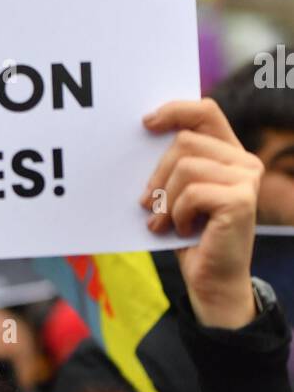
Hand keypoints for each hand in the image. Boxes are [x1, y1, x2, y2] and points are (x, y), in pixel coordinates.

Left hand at [140, 98, 261, 328]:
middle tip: (147, 204)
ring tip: (163, 222)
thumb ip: (172, 164)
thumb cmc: (189, 236)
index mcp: (229, 154)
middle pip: (185, 142)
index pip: (205, 112)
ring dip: (165, 200)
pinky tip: (182, 230)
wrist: (211, 280)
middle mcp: (244, 161)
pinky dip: (177, 214)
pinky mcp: (241, 200)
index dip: (175, 110)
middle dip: (157, 175)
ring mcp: (247, 179)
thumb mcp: (176, 193)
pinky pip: (192, 192)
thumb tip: (144, 133)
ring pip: (185, 167)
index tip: (146, 123)